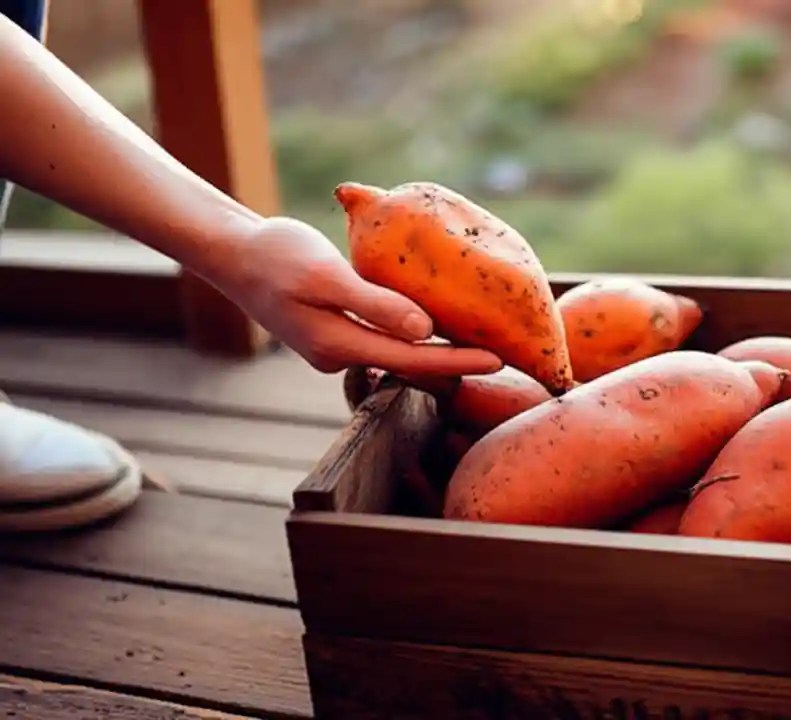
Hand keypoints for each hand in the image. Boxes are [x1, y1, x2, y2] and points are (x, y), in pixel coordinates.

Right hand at [209, 216, 502, 376]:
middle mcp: (340, 356)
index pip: (413, 360)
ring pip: (397, 353)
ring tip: (482, 338)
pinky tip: (435, 319)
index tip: (499, 359)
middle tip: (504, 353)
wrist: (232, 254)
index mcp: (339, 346)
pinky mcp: (335, 332)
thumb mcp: (326, 275)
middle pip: (410, 364)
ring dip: (437, 349)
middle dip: (456, 361)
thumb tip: (424, 331)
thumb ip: (374, 304)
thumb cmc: (276, 256)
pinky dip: (412, 332)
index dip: (458, 360)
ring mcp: (336, 348)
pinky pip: (383, 337)